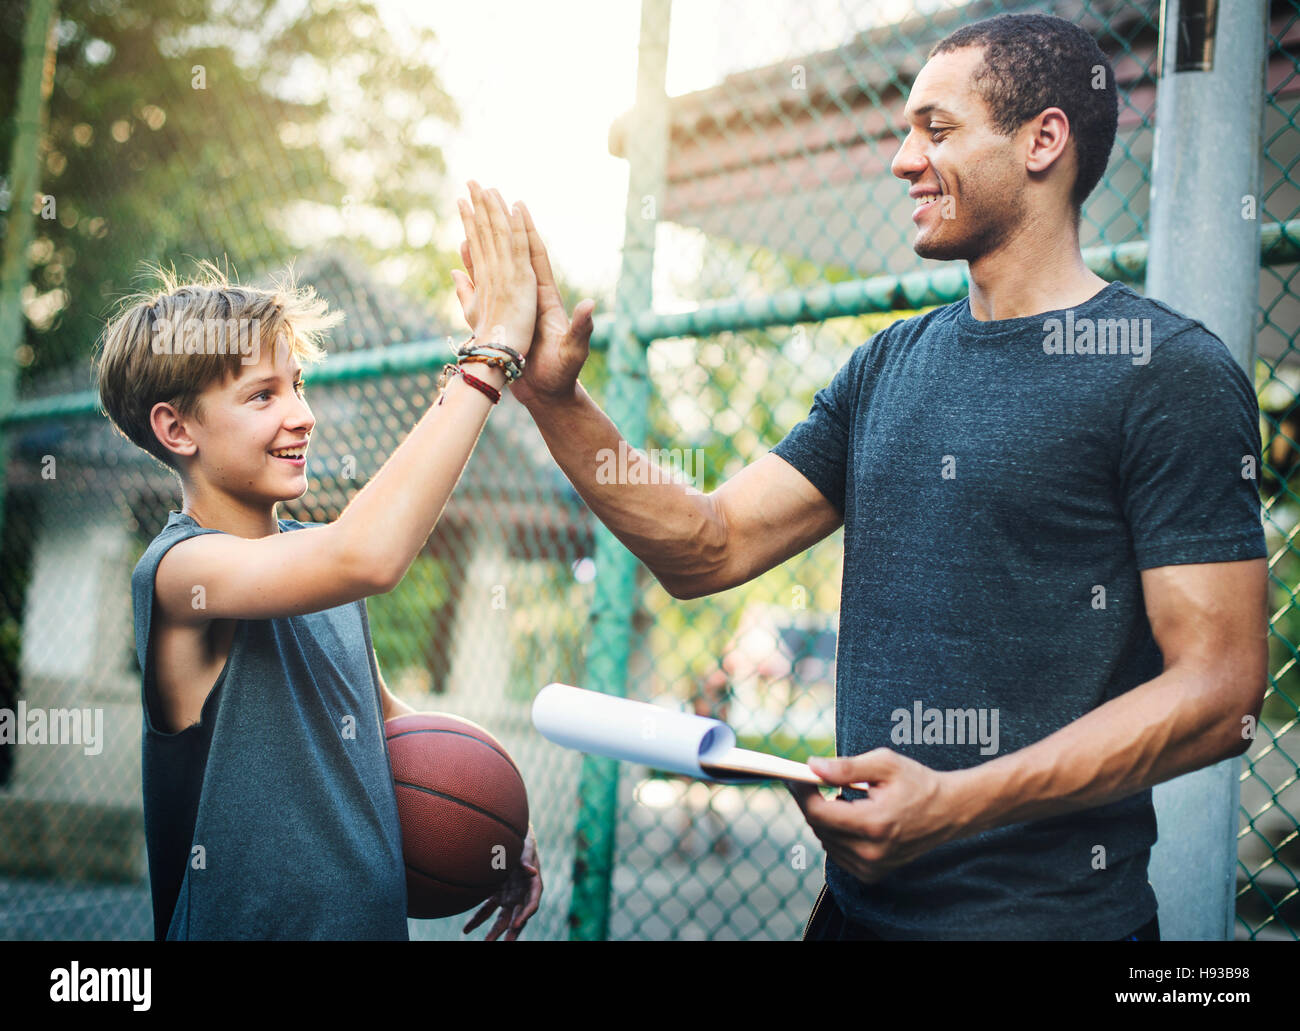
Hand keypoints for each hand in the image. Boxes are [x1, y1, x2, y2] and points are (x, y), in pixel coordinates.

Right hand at [452, 199, 594, 407]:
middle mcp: (529, 295)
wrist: (549, 394)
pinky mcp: (502, 316)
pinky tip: (460, 257)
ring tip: (469, 214)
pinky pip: (482, 287)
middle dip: (500, 222)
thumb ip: (582, 328)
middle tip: (488, 193)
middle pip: (512, 250)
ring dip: (482, 240)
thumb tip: (590, 306)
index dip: (527, 231)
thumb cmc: (563, 374)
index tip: (517, 205)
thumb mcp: (574, 350)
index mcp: (545, 297)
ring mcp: (515, 304)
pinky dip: (471, 271)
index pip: (534, 256)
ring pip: (494, 264)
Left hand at [462, 826, 542, 939]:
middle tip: (505, 943)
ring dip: (495, 932)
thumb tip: (533, 872)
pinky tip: (466, 929)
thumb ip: (526, 861)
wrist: (510, 836)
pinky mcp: (496, 895)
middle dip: (512, 931)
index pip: (532, 903)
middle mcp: (521, 894)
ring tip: (486, 943)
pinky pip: (487, 910)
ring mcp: (509, 896)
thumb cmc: (521, 842)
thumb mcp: (525, 849)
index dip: (525, 915)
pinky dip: (478, 919)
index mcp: (532, 884)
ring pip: (502, 918)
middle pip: (518, 916)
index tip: (516, 925)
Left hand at [785, 749, 965, 883]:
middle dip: (811, 801)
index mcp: (873, 824)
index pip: (819, 813)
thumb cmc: (917, 782)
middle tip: (812, 780)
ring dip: (824, 818)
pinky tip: (851, 817)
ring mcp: (872, 867)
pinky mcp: (872, 874)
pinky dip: (835, 834)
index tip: (795, 775)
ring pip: (825, 841)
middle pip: (819, 827)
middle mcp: (871, 852)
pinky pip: (837, 853)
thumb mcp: (884, 764)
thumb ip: (846, 767)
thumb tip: (811, 766)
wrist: (948, 811)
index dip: (802, 792)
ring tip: (840, 796)